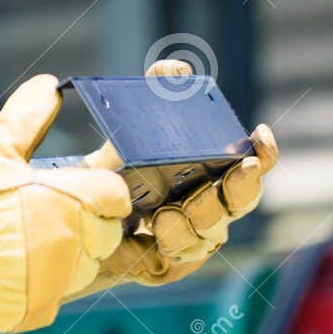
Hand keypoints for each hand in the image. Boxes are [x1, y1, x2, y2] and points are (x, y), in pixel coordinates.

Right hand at [0, 75, 130, 333]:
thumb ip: (28, 116)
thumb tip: (48, 85)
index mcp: (74, 198)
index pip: (116, 193)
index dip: (101, 189)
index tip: (84, 186)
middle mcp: (78, 242)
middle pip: (109, 232)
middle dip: (90, 221)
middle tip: (54, 211)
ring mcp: (63, 279)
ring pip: (89, 265)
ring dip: (72, 252)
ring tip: (33, 239)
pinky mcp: (44, 307)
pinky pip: (60, 293)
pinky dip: (46, 281)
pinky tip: (18, 266)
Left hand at [70, 60, 278, 297]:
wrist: (68, 217)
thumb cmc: (108, 170)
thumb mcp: (126, 132)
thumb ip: (153, 97)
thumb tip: (173, 68)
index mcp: (207, 171)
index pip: (250, 163)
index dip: (264, 152)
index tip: (261, 134)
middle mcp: (206, 205)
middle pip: (240, 201)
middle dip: (240, 189)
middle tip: (232, 174)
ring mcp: (188, 238)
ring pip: (212, 234)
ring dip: (197, 221)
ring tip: (168, 213)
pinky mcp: (164, 266)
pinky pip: (178, 261)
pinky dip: (170, 245)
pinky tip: (152, 233)